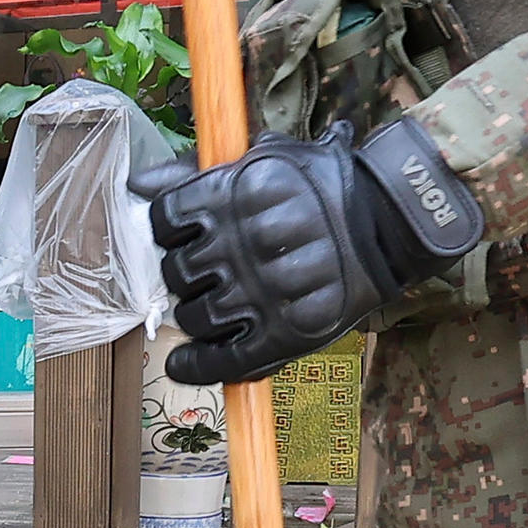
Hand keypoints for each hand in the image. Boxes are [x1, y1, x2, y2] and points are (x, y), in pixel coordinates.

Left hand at [137, 117, 485, 385]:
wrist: (389, 225)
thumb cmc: (323, 187)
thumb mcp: (265, 161)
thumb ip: (197, 173)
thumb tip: (137, 186)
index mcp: (236, 194)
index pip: (167, 220)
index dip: (171, 231)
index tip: (187, 235)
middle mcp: (244, 243)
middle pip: (177, 271)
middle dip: (186, 274)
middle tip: (208, 273)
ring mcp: (264, 291)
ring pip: (194, 315)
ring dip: (195, 315)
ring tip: (215, 307)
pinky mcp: (285, 332)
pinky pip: (225, 360)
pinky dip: (197, 367)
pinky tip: (182, 365)